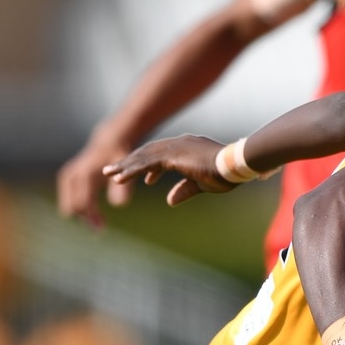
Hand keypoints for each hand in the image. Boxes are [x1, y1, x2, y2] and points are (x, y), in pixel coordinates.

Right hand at [58, 137, 132, 226]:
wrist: (107, 144)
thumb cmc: (119, 159)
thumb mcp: (125, 171)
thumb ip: (123, 187)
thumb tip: (119, 205)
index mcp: (86, 174)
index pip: (82, 202)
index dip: (90, 217)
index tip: (101, 227)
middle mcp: (73, 175)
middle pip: (73, 206)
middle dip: (85, 218)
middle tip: (101, 226)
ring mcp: (67, 177)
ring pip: (68, 205)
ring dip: (81, 215)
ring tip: (99, 221)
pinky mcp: (65, 179)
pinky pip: (68, 200)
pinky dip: (79, 209)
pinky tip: (93, 212)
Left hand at [104, 135, 235, 206]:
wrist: (236, 164)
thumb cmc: (227, 174)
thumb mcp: (203, 184)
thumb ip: (185, 189)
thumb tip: (169, 200)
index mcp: (187, 147)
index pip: (162, 155)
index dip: (150, 166)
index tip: (144, 178)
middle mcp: (179, 143)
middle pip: (148, 153)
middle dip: (129, 162)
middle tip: (112, 170)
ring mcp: (174, 147)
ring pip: (143, 157)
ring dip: (124, 166)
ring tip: (108, 174)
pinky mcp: (171, 155)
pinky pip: (146, 163)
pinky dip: (131, 170)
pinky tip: (119, 178)